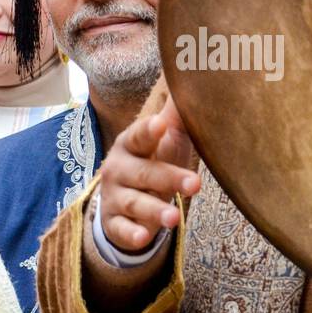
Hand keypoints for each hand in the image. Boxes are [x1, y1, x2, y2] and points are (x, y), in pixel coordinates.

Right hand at [98, 95, 201, 251]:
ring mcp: (114, 197)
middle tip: (195, 184)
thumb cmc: (153, 162)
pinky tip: (143, 237)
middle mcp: (118, 169)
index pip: (139, 136)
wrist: (125, 203)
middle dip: (167, 178)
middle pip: (143, 173)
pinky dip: (131, 235)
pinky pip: (120, 230)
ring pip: (134, 203)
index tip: (161, 124)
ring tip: (174, 218)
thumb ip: (178, 114)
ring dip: (153, 210)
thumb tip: (198, 75)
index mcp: (131, 145)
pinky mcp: (113, 224)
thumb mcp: (167, 139)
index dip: (149, 131)